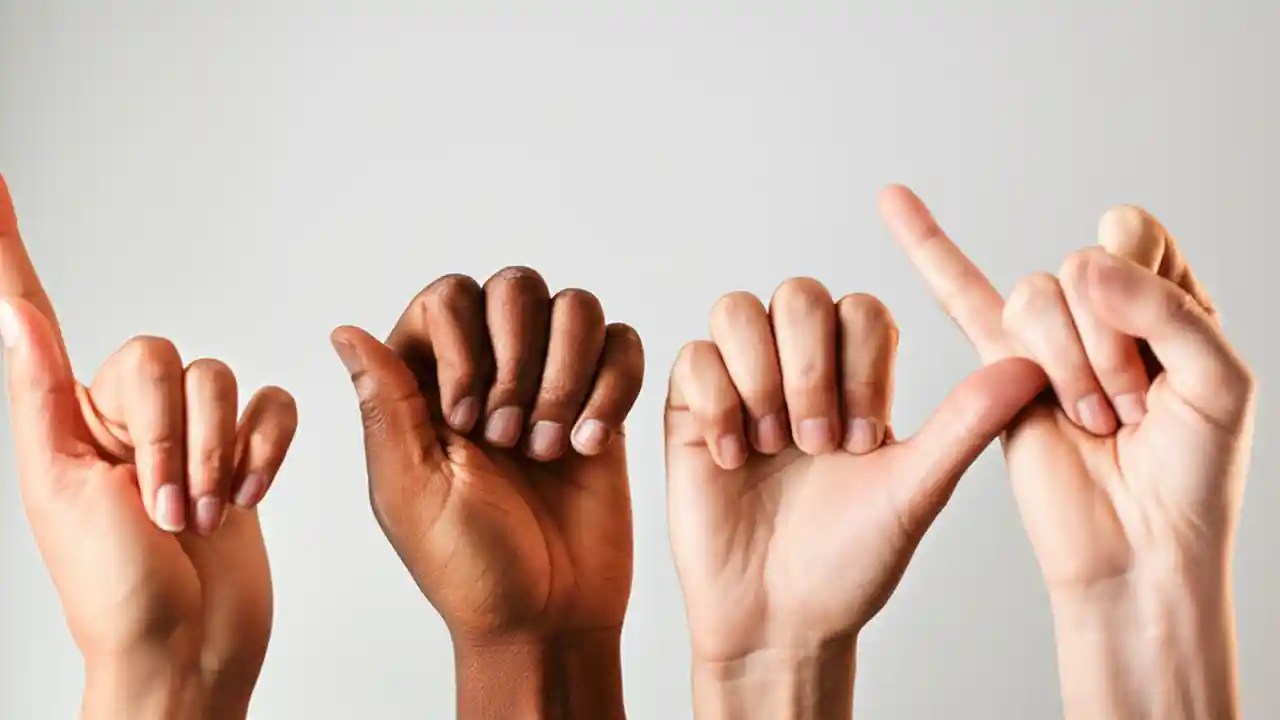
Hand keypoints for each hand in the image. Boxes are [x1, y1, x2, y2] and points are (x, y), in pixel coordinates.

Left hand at [0, 174, 297, 719]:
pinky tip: (247, 491)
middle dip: (173, 438)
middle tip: (166, 505)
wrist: (188, 645)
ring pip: (224, 380)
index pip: (36, 315)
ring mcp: (191, 431)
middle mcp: (127, 413)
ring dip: (218, 453)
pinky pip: (273, 403)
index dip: (10, 248)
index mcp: (67, 417)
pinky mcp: (247, 448)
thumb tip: (13, 309)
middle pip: (167, 358)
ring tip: (201, 513)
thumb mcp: (60, 487)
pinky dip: (266, 448)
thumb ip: (44, 391)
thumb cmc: (113, 589)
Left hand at [331, 267, 643, 719]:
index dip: (463, 344)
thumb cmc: (470, 567)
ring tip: (551, 445)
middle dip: (518, 357)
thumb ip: (384, 402)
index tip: (464, 422)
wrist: (548, 616)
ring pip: (575, 308)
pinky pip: (624, 347)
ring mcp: (554, 384)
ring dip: (566, 373)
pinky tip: (592, 445)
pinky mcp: (606, 404)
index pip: (447, 298)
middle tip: (508, 438)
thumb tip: (344, 330)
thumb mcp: (411, 488)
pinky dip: (613, 387)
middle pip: (514, 287)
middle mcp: (494, 370)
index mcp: (431, 384)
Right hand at [665, 278, 1045, 718]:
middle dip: (810, 369)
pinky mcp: (690, 408)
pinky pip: (693, 356)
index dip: (862, 364)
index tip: (866, 440)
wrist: (779, 619)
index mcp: (856, 376)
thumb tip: (1034, 366)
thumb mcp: (915, 490)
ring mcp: (740, 383)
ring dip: (760, 376)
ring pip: (738, 309)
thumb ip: (967, 423)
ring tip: (772, 446)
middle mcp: (796, 367)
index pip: (860, 309)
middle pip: (799, 295)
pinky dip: (716, 401)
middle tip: (818, 444)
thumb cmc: (850, 561)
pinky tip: (732, 457)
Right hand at [880, 186, 1254, 718]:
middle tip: (1127, 409)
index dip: (1138, 288)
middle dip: (1104, 346)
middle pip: (1076, 270)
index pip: (1132, 238)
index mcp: (1166, 302)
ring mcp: (1049, 340)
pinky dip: (927, 246)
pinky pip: (958, 296)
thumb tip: (1083, 262)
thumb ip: (1165, 307)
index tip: (1159, 358)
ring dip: (1065, 363)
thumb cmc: (1193, 481)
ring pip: (1031, 297)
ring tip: (1089, 419)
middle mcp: (1106, 312)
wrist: (1137, 554)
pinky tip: (895, 204)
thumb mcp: (1219, 384)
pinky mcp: (996, 370)